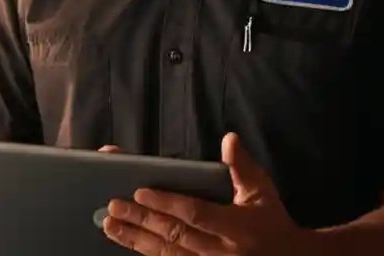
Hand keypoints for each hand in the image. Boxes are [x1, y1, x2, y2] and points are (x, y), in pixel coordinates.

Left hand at [101, 133, 311, 254]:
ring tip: (110, 225)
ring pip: (166, 255)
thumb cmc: (272, 222)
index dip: (168, 203)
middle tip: (113, 206)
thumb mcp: (263, 193)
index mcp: (237, 229)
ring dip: (136, 239)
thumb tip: (229, 139)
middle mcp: (220, 253)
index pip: (196, 214)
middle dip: (142, 220)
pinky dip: (148, 255)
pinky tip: (129, 244)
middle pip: (174, 236)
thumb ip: (244, 167)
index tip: (141, 191)